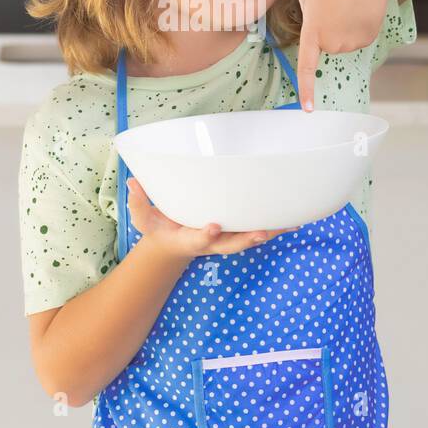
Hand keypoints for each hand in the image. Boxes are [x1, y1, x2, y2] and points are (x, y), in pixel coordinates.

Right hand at [126, 177, 297, 259]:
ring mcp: (225, 241)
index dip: (206, 235)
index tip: (213, 226)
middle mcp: (211, 243)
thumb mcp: (144, 219)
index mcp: (189, 240)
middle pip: (231, 245)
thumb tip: (133, 182)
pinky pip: (257, 232)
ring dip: (268, 234)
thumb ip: (139, 202)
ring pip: (249, 239)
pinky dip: (275, 227)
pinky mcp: (235, 234)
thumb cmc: (159, 229)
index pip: (197, 239)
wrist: (173, 245)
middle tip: (261, 233)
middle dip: (246, 239)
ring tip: (288, 225)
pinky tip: (294, 220)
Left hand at [265, 0, 391, 111]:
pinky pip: (358, 40)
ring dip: (343, 29)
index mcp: (312, 33)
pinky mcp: (366, 41)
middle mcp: (331, 43)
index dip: (306, 89)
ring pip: (342, 43)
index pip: (306, 67)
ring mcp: (350, 44)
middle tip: (331, 7)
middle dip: (326, 29)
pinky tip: (359, 11)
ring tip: (346, 7)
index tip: (307, 109)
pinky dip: (358, 29)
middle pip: (325, 45)